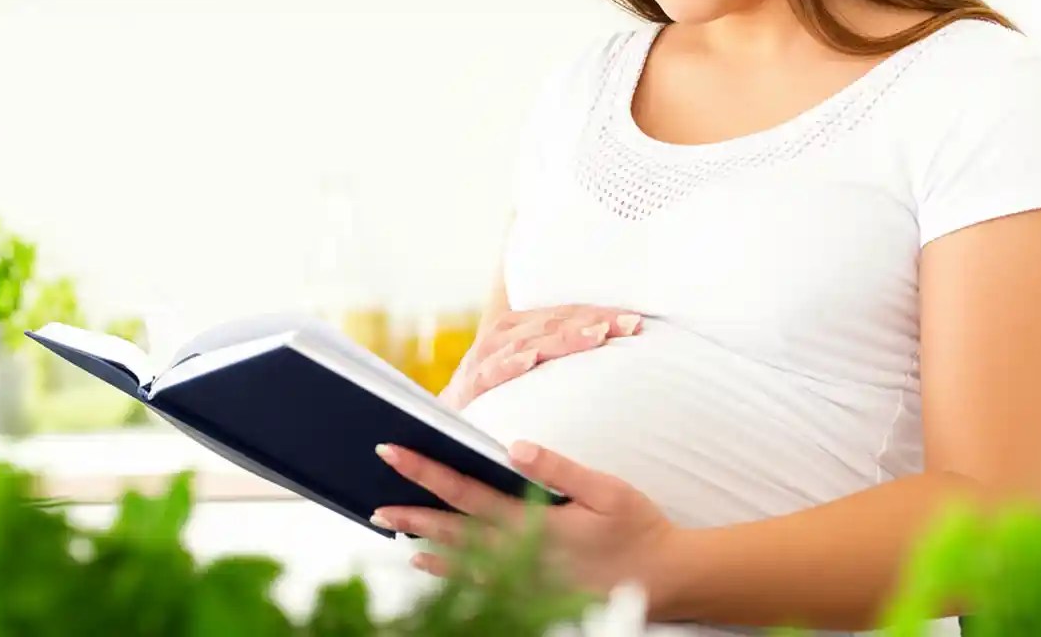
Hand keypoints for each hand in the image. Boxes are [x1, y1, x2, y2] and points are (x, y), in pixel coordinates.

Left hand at [371, 442, 679, 606]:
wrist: (665, 580)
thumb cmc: (638, 528)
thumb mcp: (607, 490)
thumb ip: (558, 469)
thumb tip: (514, 447)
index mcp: (535, 521)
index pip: (467, 492)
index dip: (427, 471)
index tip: (394, 454)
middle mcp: (521, 554)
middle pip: (454, 529)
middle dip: (412, 512)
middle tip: (375, 502)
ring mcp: (523, 578)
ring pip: (460, 560)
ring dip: (423, 542)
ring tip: (391, 527)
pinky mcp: (530, 593)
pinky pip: (477, 584)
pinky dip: (447, 571)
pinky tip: (427, 561)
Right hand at [439, 306, 642, 410]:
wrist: (439, 434)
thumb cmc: (494, 403)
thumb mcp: (529, 378)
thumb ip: (559, 360)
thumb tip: (611, 349)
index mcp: (517, 331)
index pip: (564, 316)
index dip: (599, 314)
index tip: (636, 321)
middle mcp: (498, 340)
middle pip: (550, 323)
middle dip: (591, 320)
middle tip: (629, 324)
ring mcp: (480, 363)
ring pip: (524, 342)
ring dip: (560, 337)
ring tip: (596, 335)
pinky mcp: (464, 391)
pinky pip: (487, 375)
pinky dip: (507, 364)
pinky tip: (530, 361)